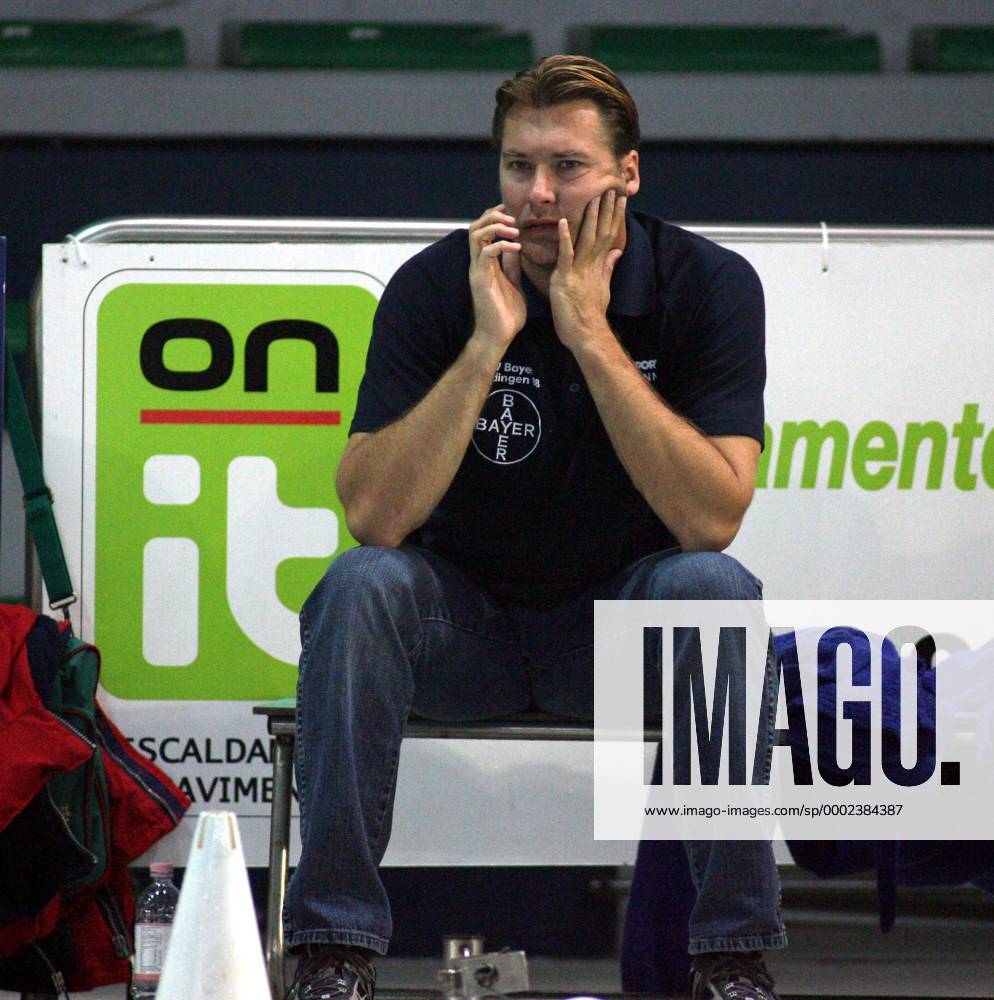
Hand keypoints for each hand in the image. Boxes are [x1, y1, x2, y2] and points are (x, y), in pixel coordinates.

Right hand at [467, 203, 526, 348]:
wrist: (499, 337)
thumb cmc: (506, 315)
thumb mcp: (514, 283)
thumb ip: (512, 266)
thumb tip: (517, 248)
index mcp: (486, 264)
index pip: (483, 231)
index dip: (495, 217)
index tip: (511, 213)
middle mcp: (478, 264)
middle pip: (475, 227)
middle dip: (493, 217)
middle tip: (512, 219)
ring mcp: (477, 270)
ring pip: (476, 235)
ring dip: (495, 227)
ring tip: (514, 231)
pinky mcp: (480, 279)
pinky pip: (486, 253)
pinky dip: (501, 245)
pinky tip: (517, 248)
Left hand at [549, 188, 626, 350]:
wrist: (585, 334)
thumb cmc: (590, 315)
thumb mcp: (602, 288)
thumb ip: (608, 267)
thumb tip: (616, 252)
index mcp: (598, 266)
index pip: (608, 235)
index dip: (614, 216)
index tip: (619, 198)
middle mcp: (591, 265)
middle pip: (601, 232)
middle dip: (607, 210)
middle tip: (611, 189)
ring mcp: (579, 271)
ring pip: (586, 239)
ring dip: (590, 218)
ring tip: (594, 198)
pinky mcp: (566, 278)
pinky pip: (565, 255)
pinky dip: (564, 239)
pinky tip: (562, 222)